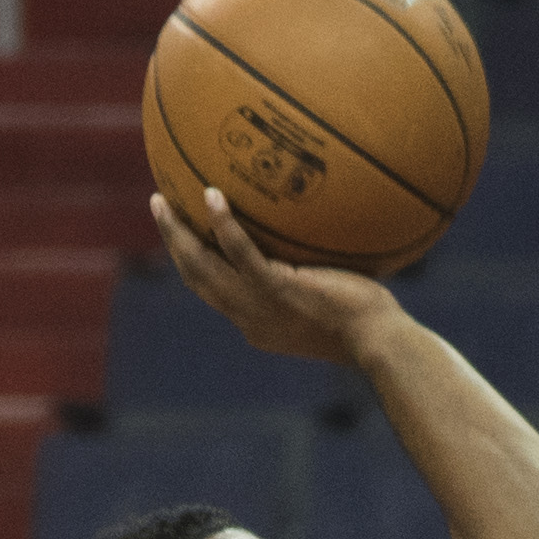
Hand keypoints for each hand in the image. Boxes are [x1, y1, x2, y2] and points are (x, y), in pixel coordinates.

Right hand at [150, 185, 401, 368]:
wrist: (378, 343)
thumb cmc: (369, 322)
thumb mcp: (330, 298)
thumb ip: (313, 275)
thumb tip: (318, 240)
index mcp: (257, 323)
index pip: (214, 291)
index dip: (192, 261)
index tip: (181, 234)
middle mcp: (250, 319)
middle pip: (197, 278)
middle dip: (174, 243)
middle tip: (159, 207)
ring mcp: (261, 307)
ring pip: (204, 268)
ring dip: (179, 234)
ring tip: (163, 200)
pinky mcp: (278, 292)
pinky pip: (242, 254)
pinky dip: (224, 225)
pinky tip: (213, 195)